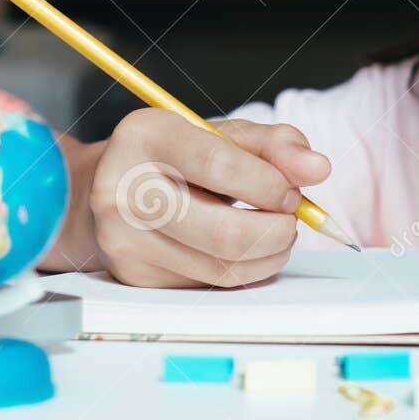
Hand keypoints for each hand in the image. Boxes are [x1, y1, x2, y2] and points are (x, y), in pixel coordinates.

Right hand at [88, 111, 330, 288]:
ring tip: (276, 234)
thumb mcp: (217, 135)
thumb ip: (272, 144)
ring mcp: (125, 238)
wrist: (100, 190)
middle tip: (290, 220)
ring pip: (222, 267)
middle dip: (277, 231)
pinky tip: (246, 250)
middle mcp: (124, 188)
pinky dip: (244, 270)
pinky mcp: (135, 275)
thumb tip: (318, 168)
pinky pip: (209, 284)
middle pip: (224, 233)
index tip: (291, 191)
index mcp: (145, 136)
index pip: (219, 165)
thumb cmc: (172, 158)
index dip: (270, 184)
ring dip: (269, 255)